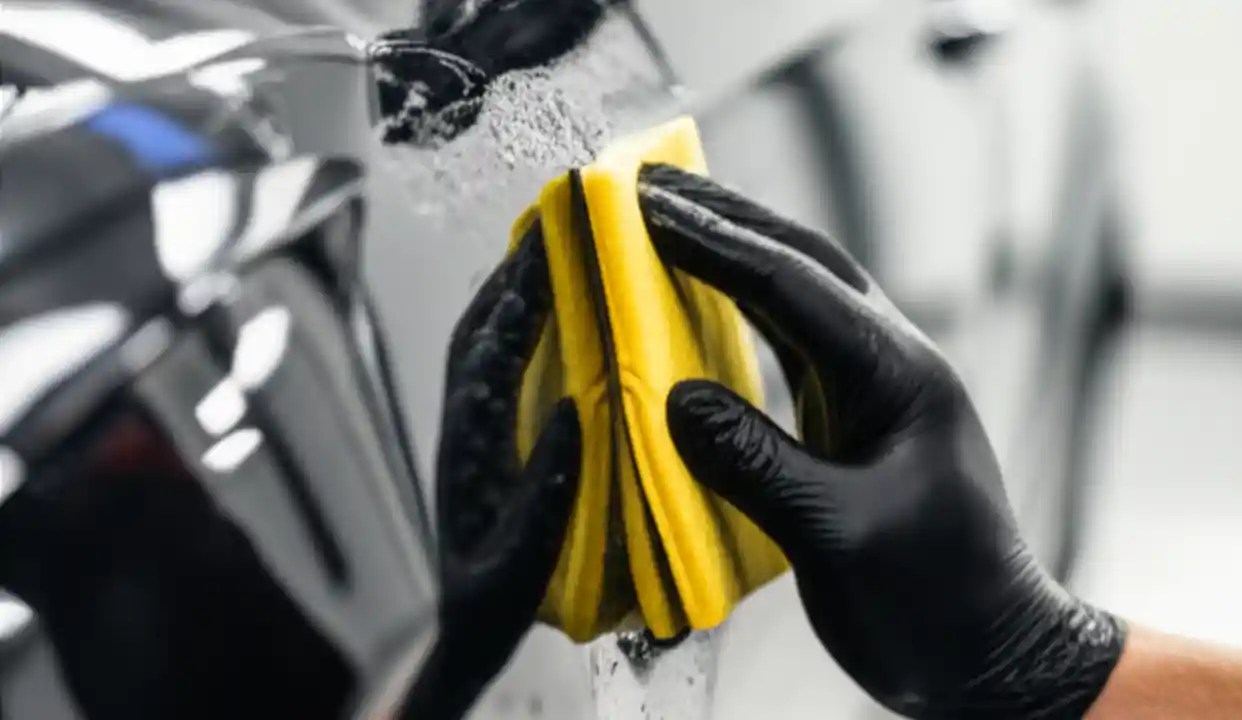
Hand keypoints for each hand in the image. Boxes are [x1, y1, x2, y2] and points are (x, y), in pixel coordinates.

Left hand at [404, 227, 579, 718]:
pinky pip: (498, 360)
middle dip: (512, 270)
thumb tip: (574, 411)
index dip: (518, 298)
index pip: (487, 355)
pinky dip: (519, 319)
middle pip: (477, 328)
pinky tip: (553, 302)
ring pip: (483, 337)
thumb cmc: (496, 599)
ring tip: (554, 241)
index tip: (552, 245)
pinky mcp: (488, 431)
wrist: (468, 625)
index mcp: (468, 449)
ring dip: (512, 286)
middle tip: (555, 217)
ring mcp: (472, 424)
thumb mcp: (522, 560)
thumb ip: (546, 491)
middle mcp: (463, 424)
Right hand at [637, 164, 1124, 718]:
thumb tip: (677, 399)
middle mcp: (889, 364)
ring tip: (666, 216)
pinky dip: (738, 309)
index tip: (646, 206)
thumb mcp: (841, 536)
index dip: (717, 242)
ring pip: (797, 294)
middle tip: (649, 182)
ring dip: (733, 251)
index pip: (795, 286)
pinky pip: (788, 343)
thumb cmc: (935, 601)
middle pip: (803, 263)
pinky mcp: (851, 418)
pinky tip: (702, 300)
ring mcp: (872, 387)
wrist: (987, 649)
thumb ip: (759, 465)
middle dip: (727, 217)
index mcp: (899, 375)